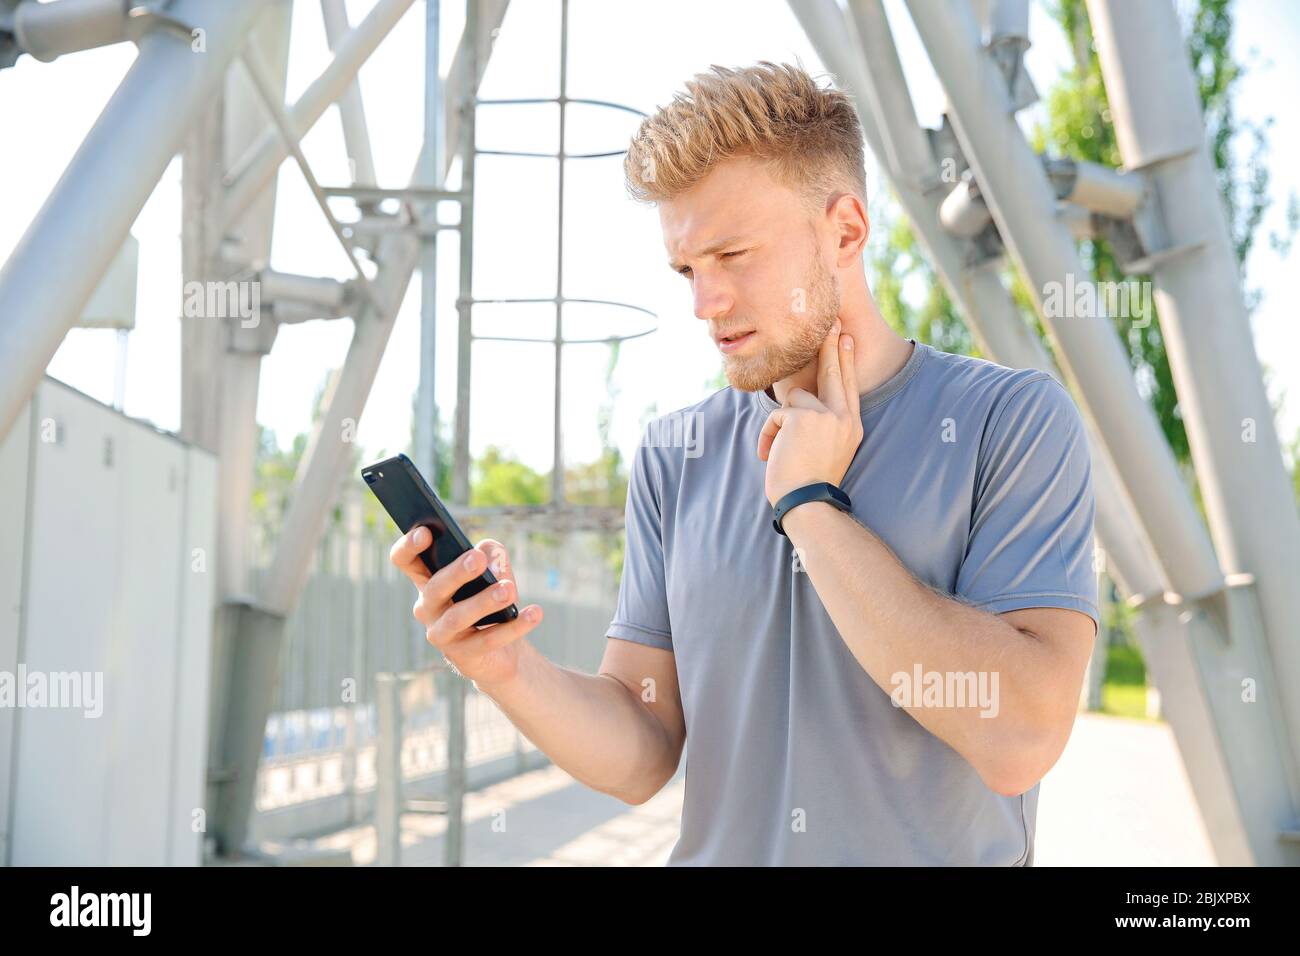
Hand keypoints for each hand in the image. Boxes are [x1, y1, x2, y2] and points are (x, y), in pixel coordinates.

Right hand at [389, 527, 543, 688]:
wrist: (502, 649)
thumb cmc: (490, 600)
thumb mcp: (494, 572)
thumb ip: (493, 554)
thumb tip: (490, 555)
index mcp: (428, 581)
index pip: (406, 560)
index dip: (409, 546)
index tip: (426, 533)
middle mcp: (428, 608)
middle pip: (434, 588)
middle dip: (456, 572)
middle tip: (477, 558)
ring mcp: (442, 635)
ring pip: (457, 617)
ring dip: (483, 601)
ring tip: (508, 590)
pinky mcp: (463, 657)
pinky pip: (488, 640)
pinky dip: (513, 627)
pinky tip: (534, 612)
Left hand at [756, 319, 862, 505]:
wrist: (807, 503)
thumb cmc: (808, 484)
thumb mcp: (827, 450)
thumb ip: (823, 423)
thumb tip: (800, 400)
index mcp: (852, 426)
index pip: (848, 386)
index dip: (845, 361)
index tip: (845, 338)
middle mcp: (844, 418)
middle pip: (833, 372)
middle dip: (830, 345)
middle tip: (831, 321)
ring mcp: (826, 416)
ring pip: (794, 398)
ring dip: (781, 423)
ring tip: (781, 451)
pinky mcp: (803, 417)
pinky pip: (777, 414)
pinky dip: (769, 435)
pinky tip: (771, 455)